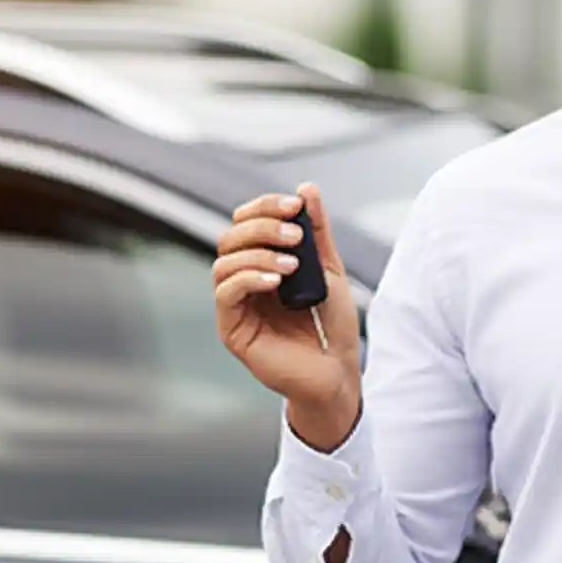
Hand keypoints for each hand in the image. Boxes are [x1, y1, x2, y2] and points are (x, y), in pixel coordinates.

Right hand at [214, 183, 360, 425]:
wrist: (337, 373)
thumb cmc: (331, 326)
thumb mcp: (328, 270)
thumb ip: (317, 233)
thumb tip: (306, 189)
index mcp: (262, 263)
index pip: (246, 222)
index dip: (265, 207)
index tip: (296, 205)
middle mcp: (243, 280)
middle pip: (231, 236)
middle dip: (263, 226)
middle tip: (296, 235)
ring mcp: (235, 305)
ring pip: (224, 262)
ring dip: (258, 253)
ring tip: (292, 265)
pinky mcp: (232, 329)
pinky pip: (225, 293)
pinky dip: (247, 278)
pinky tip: (275, 281)